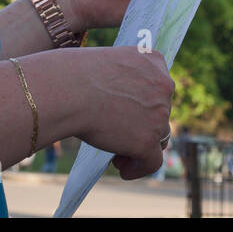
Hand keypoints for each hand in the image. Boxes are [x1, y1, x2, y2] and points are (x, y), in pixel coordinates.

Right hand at [72, 47, 174, 179]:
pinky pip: (152, 161)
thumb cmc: (76, 74)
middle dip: (141, 125)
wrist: (68, 89)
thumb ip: (125, 80)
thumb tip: (125, 103)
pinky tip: (123, 170)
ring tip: (117, 155)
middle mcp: (164, 86)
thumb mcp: (110, 66)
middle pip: (159, 113)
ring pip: (158, 137)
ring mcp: (159, 114)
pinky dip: (138, 168)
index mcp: (154, 60)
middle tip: (118, 134)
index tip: (126, 112)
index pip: (158, 88)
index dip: (144, 104)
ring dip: (140, 146)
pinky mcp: (147, 140)